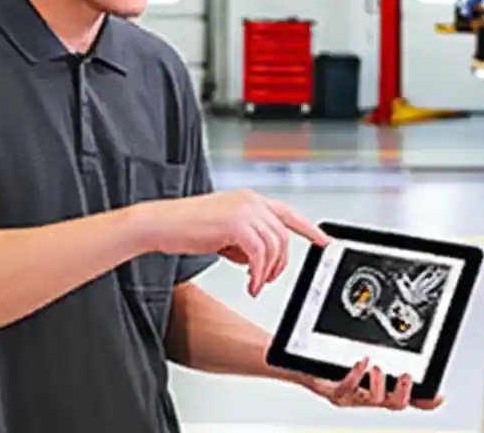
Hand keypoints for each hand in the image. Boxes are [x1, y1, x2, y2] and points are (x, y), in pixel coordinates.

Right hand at [138, 189, 329, 295]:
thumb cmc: (184, 227)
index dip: (308, 228)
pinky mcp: (237, 224)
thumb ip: (244, 238)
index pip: (287, 212)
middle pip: (283, 235)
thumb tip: (257, 260)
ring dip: (268, 271)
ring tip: (255, 284)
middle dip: (280, 263)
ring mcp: (245, 210)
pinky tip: (250, 284)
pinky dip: (258, 274)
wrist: (160, 224)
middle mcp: (250, 201)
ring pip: (274, 247)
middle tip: (267, 279)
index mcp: (248, 199)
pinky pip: (260, 255)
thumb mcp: (222, 231)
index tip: (323, 240)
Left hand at [306, 358, 444, 410]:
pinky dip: (356, 375)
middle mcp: (364, 397)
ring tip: (378, 367)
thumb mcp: (361, 363)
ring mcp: (349, 397)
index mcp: (375, 390)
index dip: (423, 401)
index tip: (438, 396)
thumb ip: (381, 361)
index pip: (405, 399)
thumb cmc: (330, 367)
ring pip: (371, 400)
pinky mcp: (332, 392)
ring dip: (378, 384)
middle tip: (405, 375)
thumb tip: (401, 352)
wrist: (299, 368)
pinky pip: (346, 389)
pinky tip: (362, 362)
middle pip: (392, 405)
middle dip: (403, 392)